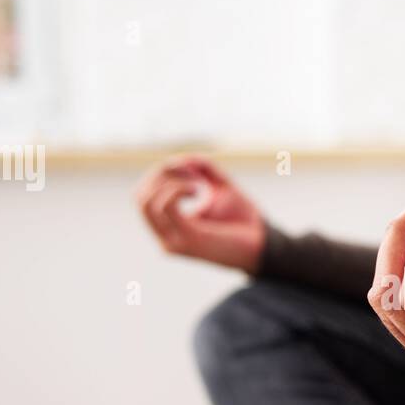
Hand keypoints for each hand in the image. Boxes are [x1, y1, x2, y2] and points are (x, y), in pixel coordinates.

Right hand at [135, 155, 265, 272]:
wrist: (265, 246)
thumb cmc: (244, 220)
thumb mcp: (221, 187)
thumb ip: (203, 169)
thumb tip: (182, 158)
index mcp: (169, 228)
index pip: (142, 196)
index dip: (159, 173)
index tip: (188, 167)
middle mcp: (165, 237)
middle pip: (139, 198)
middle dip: (159, 175)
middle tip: (189, 171)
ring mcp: (173, 241)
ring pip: (146, 202)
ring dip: (169, 181)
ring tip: (197, 182)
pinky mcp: (187, 239)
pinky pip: (166, 205)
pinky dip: (179, 188)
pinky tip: (199, 189)